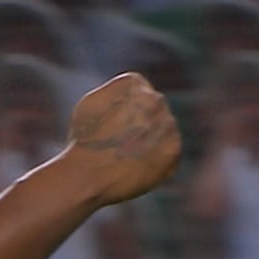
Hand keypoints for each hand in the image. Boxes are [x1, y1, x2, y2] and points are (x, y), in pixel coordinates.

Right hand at [64, 73, 181, 205]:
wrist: (89, 175)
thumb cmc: (84, 139)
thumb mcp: (93, 103)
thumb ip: (118, 93)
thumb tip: (135, 94)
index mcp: (133, 82)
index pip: (137, 88)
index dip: (123, 106)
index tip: (109, 121)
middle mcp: (154, 99)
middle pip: (152, 106)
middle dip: (139, 120)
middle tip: (117, 139)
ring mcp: (167, 125)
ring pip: (162, 127)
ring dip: (149, 137)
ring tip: (125, 153)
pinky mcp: (173, 150)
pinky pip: (167, 149)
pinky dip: (155, 156)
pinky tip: (136, 163)